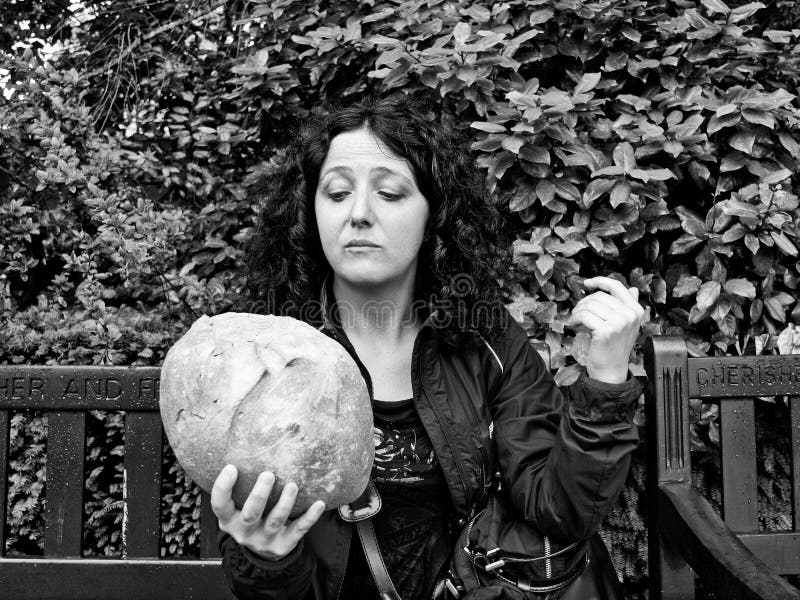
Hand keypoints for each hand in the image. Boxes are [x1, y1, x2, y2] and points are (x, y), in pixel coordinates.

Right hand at [211, 465, 325, 559]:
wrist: (263, 553)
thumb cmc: (250, 516)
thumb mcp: (238, 506)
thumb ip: (240, 485)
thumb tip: (248, 444)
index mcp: (229, 519)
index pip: (219, 505)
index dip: (223, 487)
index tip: (232, 467)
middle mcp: (244, 532)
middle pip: (250, 514)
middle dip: (259, 495)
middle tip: (268, 474)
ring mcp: (264, 540)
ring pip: (275, 521)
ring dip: (285, 503)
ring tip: (292, 485)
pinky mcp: (283, 545)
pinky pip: (298, 530)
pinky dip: (310, 517)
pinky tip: (319, 503)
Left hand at [565, 277, 644, 383]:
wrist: (611, 369)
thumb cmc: (614, 346)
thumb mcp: (626, 324)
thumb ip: (627, 306)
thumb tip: (633, 289)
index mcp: (636, 310)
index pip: (617, 286)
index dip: (600, 281)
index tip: (587, 283)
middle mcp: (630, 315)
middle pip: (599, 296)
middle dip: (583, 303)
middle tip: (578, 314)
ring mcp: (619, 323)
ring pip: (589, 305)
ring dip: (577, 312)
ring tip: (576, 321)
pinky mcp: (606, 331)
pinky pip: (584, 316)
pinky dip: (575, 320)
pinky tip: (574, 326)